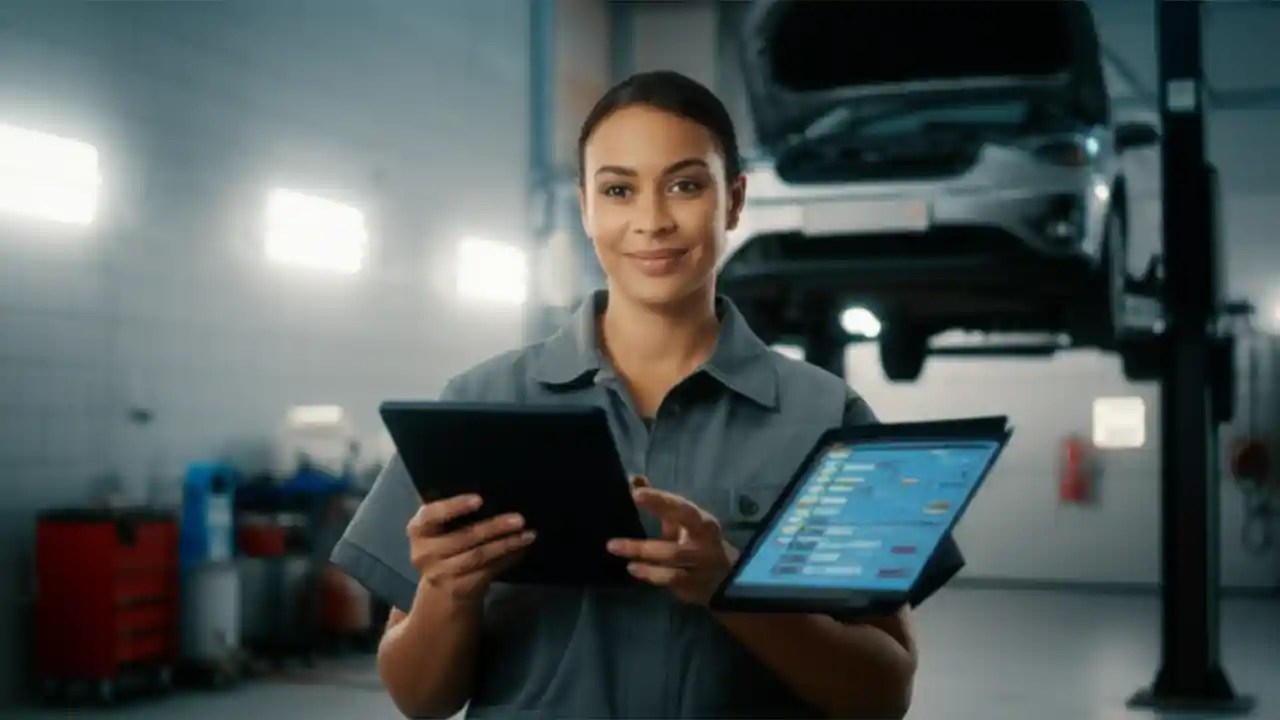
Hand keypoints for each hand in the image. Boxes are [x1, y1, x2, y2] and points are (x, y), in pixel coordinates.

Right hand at [406, 494, 536, 605]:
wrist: (441, 588)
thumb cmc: (445, 542)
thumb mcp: (440, 527)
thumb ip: (454, 510)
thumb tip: (494, 490)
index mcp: (418, 529)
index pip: (431, 515)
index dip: (454, 507)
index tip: (479, 499)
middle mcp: (424, 553)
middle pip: (463, 537)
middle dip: (494, 527)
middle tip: (519, 518)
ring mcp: (441, 574)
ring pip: (478, 556)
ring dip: (507, 544)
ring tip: (528, 534)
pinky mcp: (459, 589)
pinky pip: (487, 571)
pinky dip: (507, 558)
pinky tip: (522, 549)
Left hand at [607, 477, 738, 606]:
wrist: (726, 577)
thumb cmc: (697, 540)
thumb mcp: (683, 520)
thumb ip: (658, 501)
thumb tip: (634, 479)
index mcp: (702, 523)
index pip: (682, 509)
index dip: (660, 500)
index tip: (637, 493)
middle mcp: (703, 544)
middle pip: (679, 530)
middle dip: (650, 532)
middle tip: (619, 528)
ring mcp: (699, 567)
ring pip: (671, 558)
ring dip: (642, 552)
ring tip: (614, 546)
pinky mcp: (692, 586)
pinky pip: (670, 579)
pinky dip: (650, 574)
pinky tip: (632, 568)